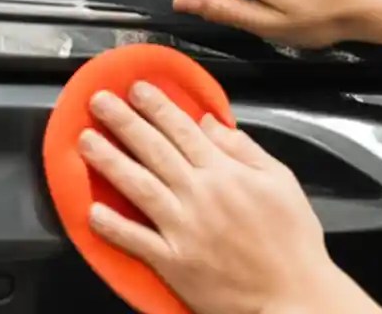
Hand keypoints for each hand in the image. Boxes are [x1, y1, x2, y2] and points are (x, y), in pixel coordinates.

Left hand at [80, 81, 381, 313]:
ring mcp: (184, 229)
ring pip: (139, 186)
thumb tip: (211, 124)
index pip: (183, 129)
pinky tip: (92, 211)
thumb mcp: (281, 181)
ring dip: (109, 161)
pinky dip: (113, 226)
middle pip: (154, 149)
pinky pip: (136, 240)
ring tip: (86, 141)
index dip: (156, 106)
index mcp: (225, 173)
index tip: (136, 89)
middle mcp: (200, 195)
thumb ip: (244, 149)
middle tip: (99, 102)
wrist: (294, 297)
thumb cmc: (291, 241)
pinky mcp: (174, 262)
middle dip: (123, 121)